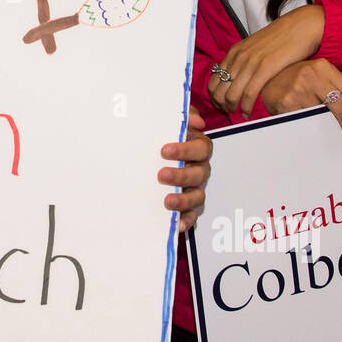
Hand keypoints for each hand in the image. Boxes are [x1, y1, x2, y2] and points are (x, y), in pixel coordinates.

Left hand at [158, 107, 211, 232]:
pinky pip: (192, 216)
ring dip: (184, 200)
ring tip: (167, 201)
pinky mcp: (186, 207)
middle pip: (200, 173)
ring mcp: (193, 189)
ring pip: (198, 196)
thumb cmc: (156, 140)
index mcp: (195, 148)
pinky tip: (177, 224)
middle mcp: (198, 169)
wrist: (139, 160)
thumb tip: (195, 121)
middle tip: (161, 175)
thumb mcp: (163, 123)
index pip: (201, 148)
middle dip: (182, 175)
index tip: (164, 150)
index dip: (186, 149)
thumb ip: (181, 117)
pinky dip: (186, 221)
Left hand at [207, 4, 324, 117]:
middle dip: (221, 106)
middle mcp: (238, 58)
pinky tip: (248, 113)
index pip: (213, 80)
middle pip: (219, 90)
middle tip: (229, 113)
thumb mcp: (255, 47)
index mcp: (234, 52)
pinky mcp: (265, 68)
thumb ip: (245, 61)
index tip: (221, 106)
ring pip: (231, 94)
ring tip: (239, 115)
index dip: (214, 98)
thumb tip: (238, 79)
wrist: (301, 26)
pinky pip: (249, 93)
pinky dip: (246, 107)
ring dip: (233, 109)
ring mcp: (251, 62)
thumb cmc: (281, 39)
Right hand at [259, 59, 341, 149]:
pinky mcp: (286, 102)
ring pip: (323, 118)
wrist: (261, 78)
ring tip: (329, 136)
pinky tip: (308, 129)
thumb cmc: (293, 79)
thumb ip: (335, 88)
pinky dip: (310, 129)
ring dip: (328, 131)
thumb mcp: (316, 76)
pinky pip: (305, 122)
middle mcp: (312, 75)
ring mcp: (298, 88)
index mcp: (324, 67)